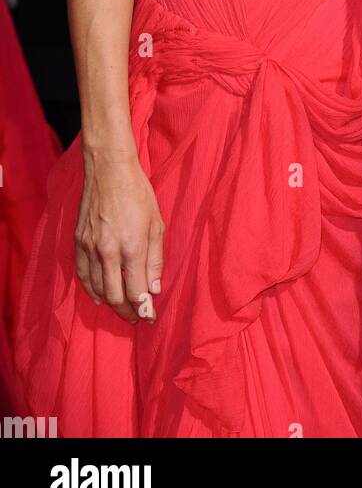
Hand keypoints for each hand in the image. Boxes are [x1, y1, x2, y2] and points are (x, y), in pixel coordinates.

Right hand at [75, 148, 164, 323]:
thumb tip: (154, 289)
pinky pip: (83, 276)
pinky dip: (91, 290)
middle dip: (127, 312)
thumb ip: (156, 259)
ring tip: (122, 308)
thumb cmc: (138, 193)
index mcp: (132, 247)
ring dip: (110, 304)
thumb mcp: (157, 224)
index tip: (150, 317)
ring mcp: (90, 248)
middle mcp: (108, 251)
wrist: (108, 170)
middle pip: (114, 297)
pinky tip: (99, 296)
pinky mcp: (78, 242)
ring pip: (97, 289)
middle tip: (136, 317)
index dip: (144, 309)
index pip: (136, 291)